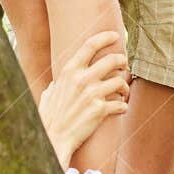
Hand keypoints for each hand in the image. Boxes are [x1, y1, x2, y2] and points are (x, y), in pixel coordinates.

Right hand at [38, 32, 129, 166]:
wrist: (54, 138)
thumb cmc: (49, 117)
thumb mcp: (49, 93)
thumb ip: (58, 84)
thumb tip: (58, 82)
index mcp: (69, 71)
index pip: (90, 45)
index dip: (105, 37)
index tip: (115, 35)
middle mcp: (82, 79)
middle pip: (112, 60)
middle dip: (122, 60)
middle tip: (124, 64)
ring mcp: (92, 94)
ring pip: (120, 81)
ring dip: (124, 87)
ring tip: (122, 92)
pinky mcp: (100, 110)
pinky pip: (120, 104)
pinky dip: (123, 106)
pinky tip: (120, 108)